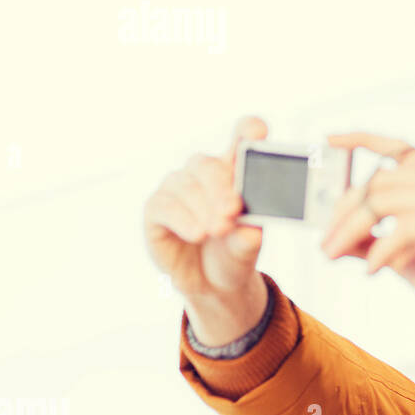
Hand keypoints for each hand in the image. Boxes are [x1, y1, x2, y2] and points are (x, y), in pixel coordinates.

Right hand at [144, 116, 266, 302]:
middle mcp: (205, 173)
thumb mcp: (248, 247)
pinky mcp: (157, 208)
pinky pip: (166, 206)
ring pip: (188, 185)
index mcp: (236, 171)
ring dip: (204, 207)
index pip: (242, 137)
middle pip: (210, 164)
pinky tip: (197, 233)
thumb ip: (250, 237)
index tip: (257, 133)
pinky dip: (183, 219)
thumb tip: (250, 231)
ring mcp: (178, 187)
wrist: (213, 283)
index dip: (249, 130)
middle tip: (233, 211)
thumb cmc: (234, 253)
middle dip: (222, 188)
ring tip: (219, 230)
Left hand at [319, 132, 414, 332]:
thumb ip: (372, 243)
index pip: (400, 148)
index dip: (363, 139)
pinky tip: (372, 271)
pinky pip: (401, 229)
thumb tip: (333, 240)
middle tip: (324, 245)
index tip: (329, 139)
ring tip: (334, 255)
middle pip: (378, 181)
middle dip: (342, 212)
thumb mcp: (403, 259)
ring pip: (382, 201)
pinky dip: (379, 250)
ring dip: (350, 230)